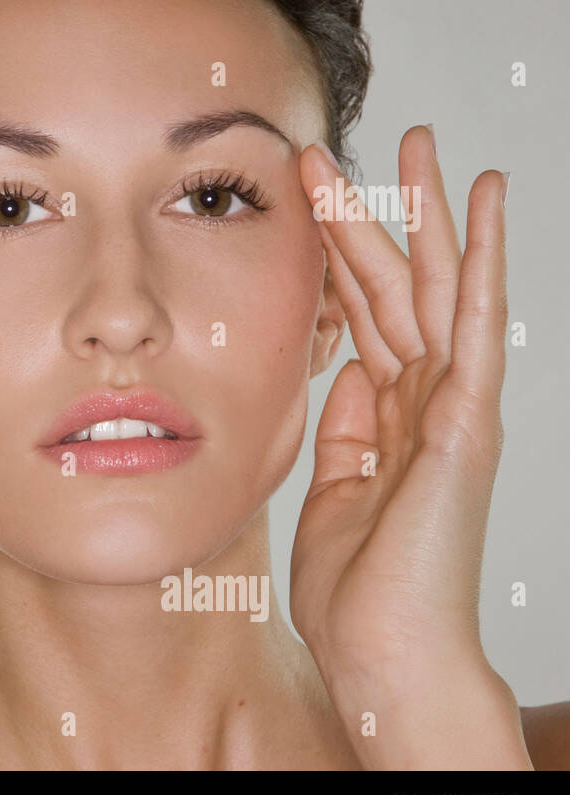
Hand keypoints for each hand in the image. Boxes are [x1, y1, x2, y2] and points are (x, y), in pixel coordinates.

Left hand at [291, 126, 528, 767]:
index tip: (308, 200)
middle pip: (398, 286)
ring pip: (433, 287)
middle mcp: (427, 400)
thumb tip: (342, 369)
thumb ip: (343, 426)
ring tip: (418, 141)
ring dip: (423, 211)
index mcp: (390, 417)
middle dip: (376, 214)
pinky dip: (482, 261)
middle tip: (358, 145)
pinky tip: (485, 203)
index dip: (337, 255)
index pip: (363, 315)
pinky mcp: (468, 419)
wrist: (384, 653)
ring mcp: (453, 406)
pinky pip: (474, 324)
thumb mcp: (332, 486)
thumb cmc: (356, 587)